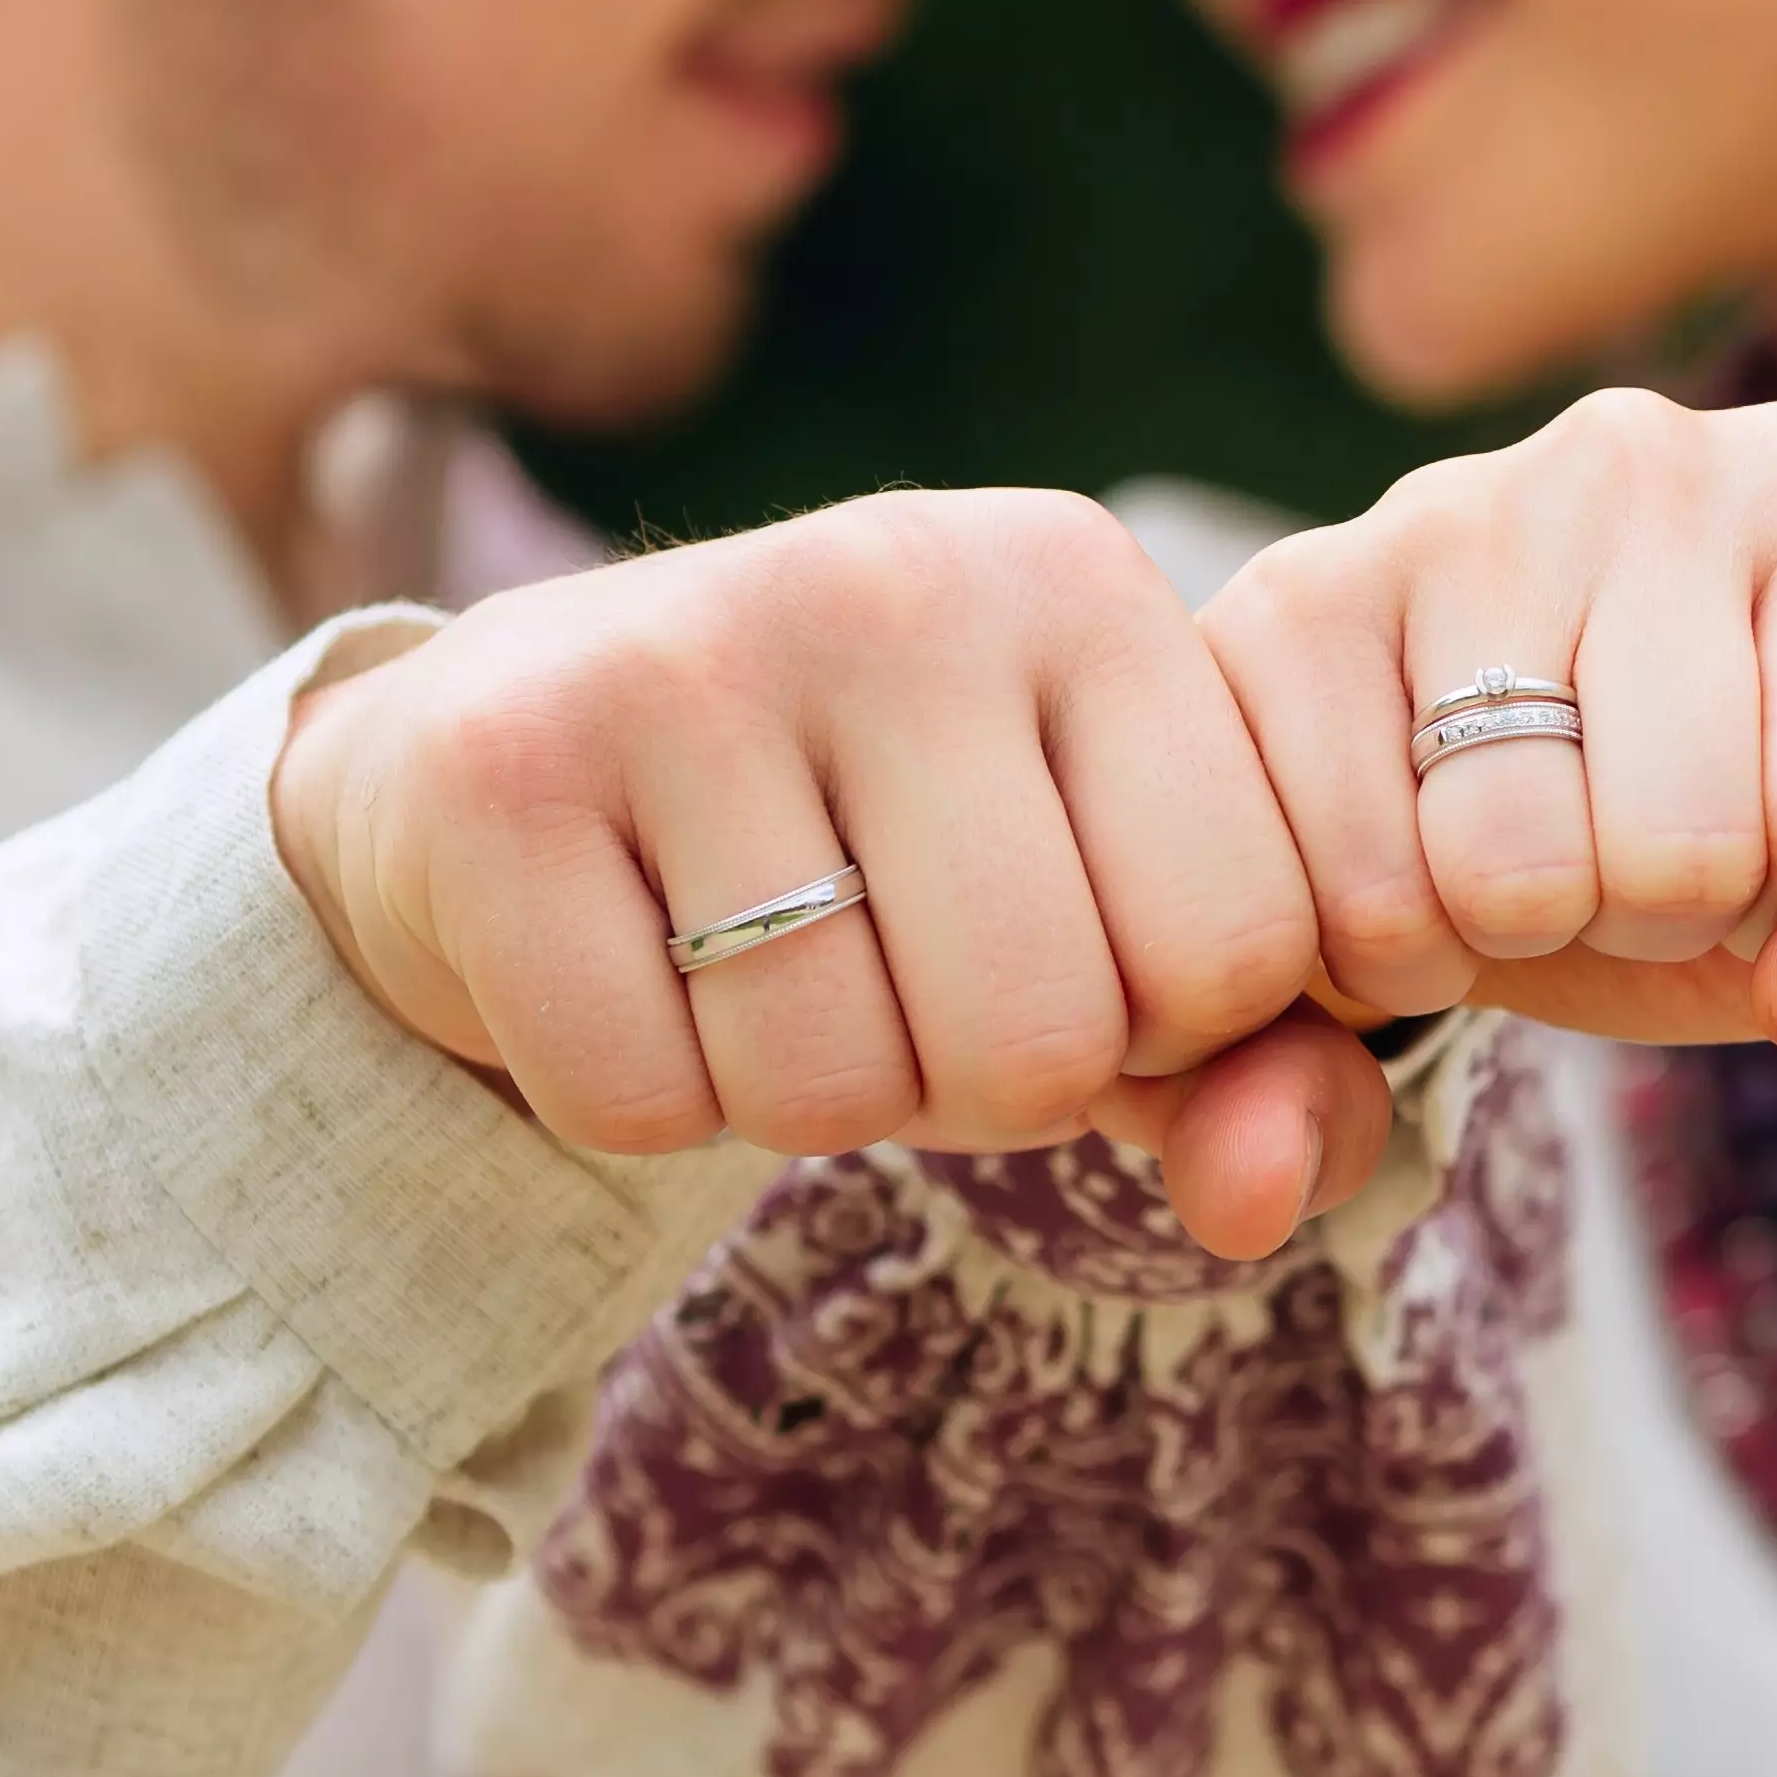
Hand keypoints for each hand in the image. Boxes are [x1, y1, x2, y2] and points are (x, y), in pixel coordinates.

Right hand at [268, 490, 1392, 1257]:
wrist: (506, 753)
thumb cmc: (860, 848)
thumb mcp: (1089, 905)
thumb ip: (1251, 1057)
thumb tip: (1271, 1198)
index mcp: (1081, 582)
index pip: (1241, 948)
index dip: (1146, 1031)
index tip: (1048, 949)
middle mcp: (900, 578)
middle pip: (1039, 1041)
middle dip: (963, 1086)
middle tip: (877, 977)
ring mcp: (687, 654)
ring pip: (831, 1087)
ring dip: (794, 1096)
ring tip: (742, 961)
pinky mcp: (505, 766)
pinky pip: (635, 1099)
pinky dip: (633, 1094)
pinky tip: (616, 957)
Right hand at [1197, 390, 1776, 1075]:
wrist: (1474, 783)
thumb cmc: (1703, 823)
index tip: (1766, 841)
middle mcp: (1643, 454)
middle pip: (1684, 854)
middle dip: (1650, 923)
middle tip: (1614, 855)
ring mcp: (1450, 508)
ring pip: (1508, 877)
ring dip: (1504, 941)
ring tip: (1502, 851)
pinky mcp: (1291, 598)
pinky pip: (1347, 891)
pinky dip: (1374, 945)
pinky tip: (1394, 850)